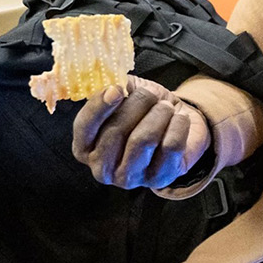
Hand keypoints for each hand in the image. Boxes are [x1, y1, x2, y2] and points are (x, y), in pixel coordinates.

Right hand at [71, 79, 210, 189]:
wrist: (178, 125)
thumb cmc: (145, 111)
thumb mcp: (126, 93)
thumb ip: (114, 86)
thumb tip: (112, 82)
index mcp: (85, 147)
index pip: (84, 128)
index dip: (99, 107)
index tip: (117, 89)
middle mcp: (101, 169)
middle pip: (116, 131)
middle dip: (139, 104)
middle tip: (152, 95)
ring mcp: (129, 178)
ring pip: (143, 140)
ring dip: (159, 114)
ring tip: (166, 107)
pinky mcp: (158, 179)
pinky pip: (170, 145)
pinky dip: (178, 124)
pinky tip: (179, 120)